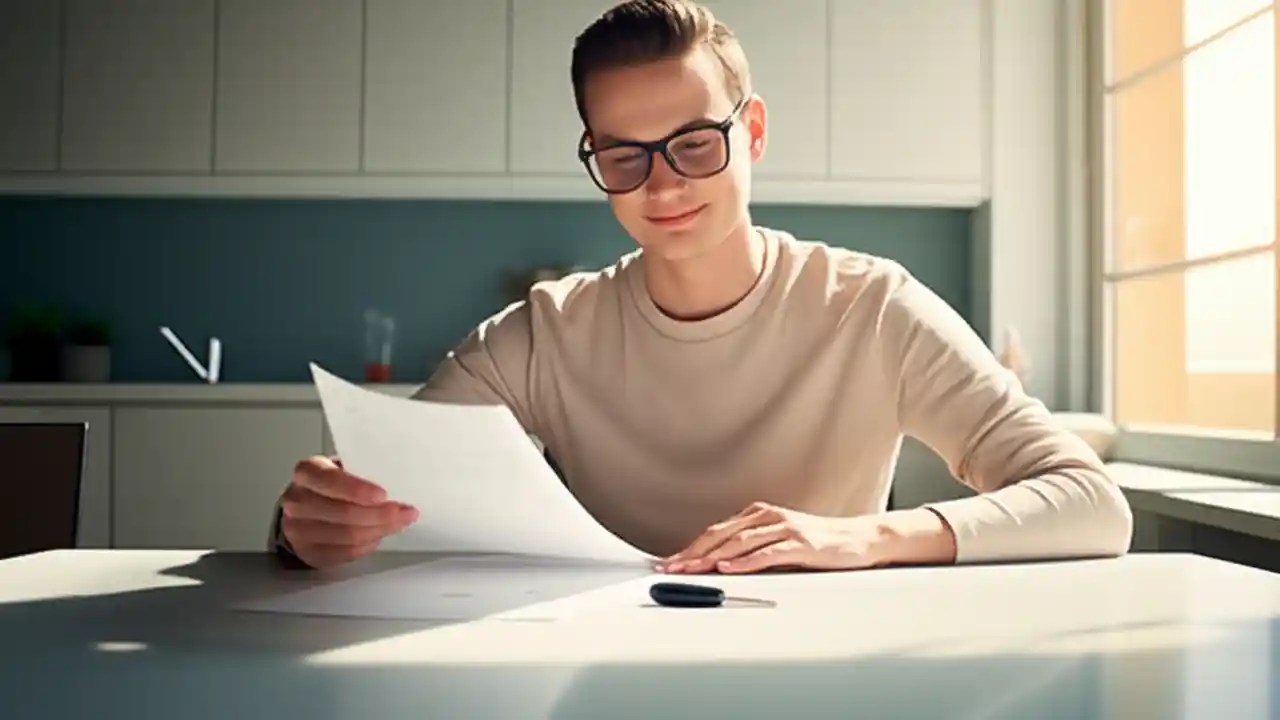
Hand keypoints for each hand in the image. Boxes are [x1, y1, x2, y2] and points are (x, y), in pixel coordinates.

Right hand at [278, 455, 417, 568]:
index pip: (330, 480)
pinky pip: (346, 553)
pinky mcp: (307, 552)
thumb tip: (401, 486)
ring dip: (380, 530)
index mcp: (307, 472)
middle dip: (380, 514)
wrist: (305, 506)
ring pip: (347, 536)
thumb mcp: (343, 469)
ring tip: (398, 523)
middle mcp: (296, 500)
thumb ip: (364, 475)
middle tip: (405, 512)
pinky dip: (368, 545)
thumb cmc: (332, 484)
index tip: (383, 495)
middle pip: (343, 512)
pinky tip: (378, 535)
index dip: (358, 490)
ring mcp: (297, 529)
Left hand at [660, 502, 891, 574]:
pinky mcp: (801, 544)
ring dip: (712, 558)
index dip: (691, 547)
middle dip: (693, 553)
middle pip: (722, 535)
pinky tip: (729, 570)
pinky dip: (745, 562)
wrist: (859, 538)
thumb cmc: (818, 543)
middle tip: (671, 568)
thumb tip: (716, 566)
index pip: (717, 531)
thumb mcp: (778, 541)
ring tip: (692, 570)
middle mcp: (768, 517)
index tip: (670, 562)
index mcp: (759, 514)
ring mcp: (785, 528)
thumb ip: (752, 548)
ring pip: (740, 542)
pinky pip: (768, 553)